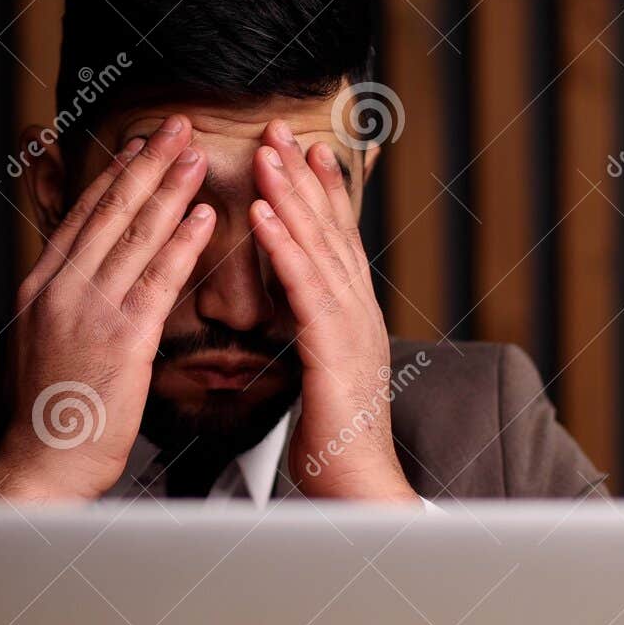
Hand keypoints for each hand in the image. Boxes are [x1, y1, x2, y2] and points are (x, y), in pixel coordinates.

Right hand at [0, 117, 213, 501]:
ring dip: (171, 189)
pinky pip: (157, 281)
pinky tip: (204, 217)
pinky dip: (182, 243)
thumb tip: (84, 263)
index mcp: (41, 285)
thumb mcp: (44, 337)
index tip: (139, 143)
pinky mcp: (121, 341)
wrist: (45, 461)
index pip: (83, 215)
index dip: (114, 175)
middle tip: (176, 125)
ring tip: (197, 154)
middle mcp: (60, 289)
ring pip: (135, 236)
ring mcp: (88, 312)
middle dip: (147, 163)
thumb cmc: (54, 408)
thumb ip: (65, 294)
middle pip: (110, 211)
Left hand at [249, 121, 417, 501]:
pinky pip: (304, 290)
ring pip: (319, 248)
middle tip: (279, 128)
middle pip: (331, 231)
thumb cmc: (336, 449)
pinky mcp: (334, 353)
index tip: (306, 152)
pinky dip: (283, 246)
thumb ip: (317, 343)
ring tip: (266, 152)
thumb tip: (306, 323)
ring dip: (291, 195)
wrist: (361, 496)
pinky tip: (262, 214)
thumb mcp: (324, 381)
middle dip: (304, 177)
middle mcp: (359, 314)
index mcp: (352, 320)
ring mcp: (352, 330)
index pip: (337, 243)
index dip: (322, 194)